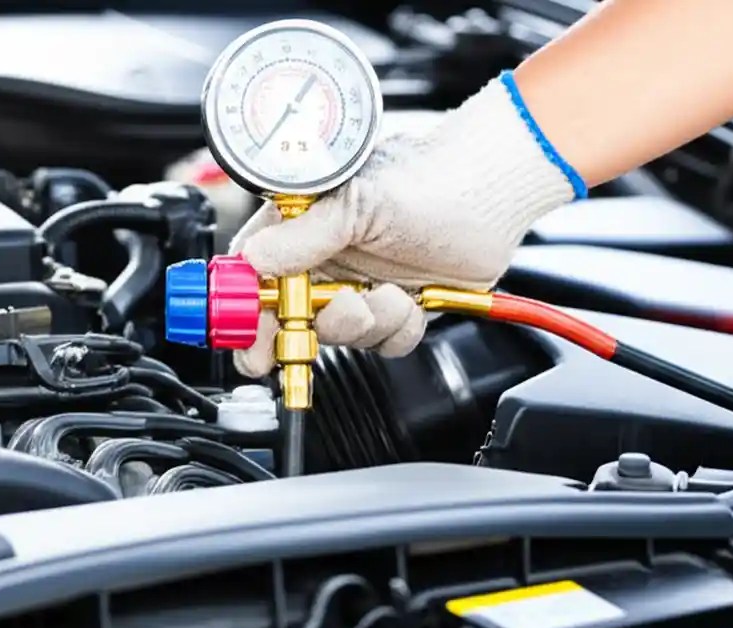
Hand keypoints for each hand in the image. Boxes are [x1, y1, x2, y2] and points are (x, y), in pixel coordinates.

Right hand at [229, 78, 577, 376]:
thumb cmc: (429, 177)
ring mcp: (361, 282)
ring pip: (338, 333)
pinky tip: (413, 301)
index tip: (243, 336)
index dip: (241, 307)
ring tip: (386, 297)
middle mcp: (327, 254)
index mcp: (303, 222)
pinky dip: (398, 329)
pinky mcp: (397, 305)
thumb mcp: (355, 202)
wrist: (492, 193)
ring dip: (364, 323)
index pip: (253, 270)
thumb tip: (255, 258)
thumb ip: (303, 234)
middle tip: (296, 346)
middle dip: (297, 333)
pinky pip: (382, 341)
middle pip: (287, 313)